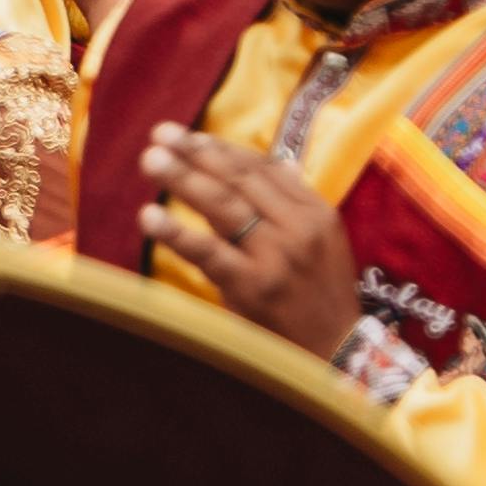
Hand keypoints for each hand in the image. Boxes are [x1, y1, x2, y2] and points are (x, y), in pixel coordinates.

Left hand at [134, 129, 364, 351]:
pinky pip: (208, 252)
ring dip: (184, 178)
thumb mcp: (324, 242)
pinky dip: (177, 232)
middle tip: (159, 133)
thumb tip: (278, 162)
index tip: (188, 136)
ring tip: (151, 159)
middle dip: (197, 154)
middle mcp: (298, 227)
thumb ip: (296, 202)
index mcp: (316, 212)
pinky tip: (150, 215)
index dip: (222, 149)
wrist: (335, 352)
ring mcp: (276, 256)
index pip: (263, 168)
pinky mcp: (253, 286)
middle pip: (240, 180)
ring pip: (224, 206)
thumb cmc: (322, 297)